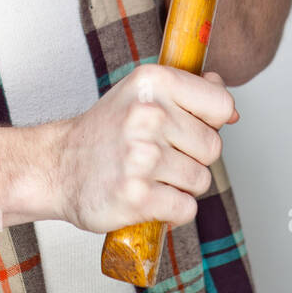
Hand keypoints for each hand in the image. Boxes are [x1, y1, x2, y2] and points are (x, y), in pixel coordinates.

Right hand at [52, 66, 238, 233]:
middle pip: (214, 147)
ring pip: (201, 180)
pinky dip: (172, 211)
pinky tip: (148, 197)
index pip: (222, 104)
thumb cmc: (106, 130)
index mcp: (153, 81)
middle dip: (193, 157)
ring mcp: (142, 156)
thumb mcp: (143, 93)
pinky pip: (186, 209)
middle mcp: (148, 114)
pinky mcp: (137, 196)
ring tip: (150, 175)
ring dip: (180, 185)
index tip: (187, 127)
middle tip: (159, 154)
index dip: (211, 122)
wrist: (58, 166)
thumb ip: (190, 92)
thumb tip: (232, 110)